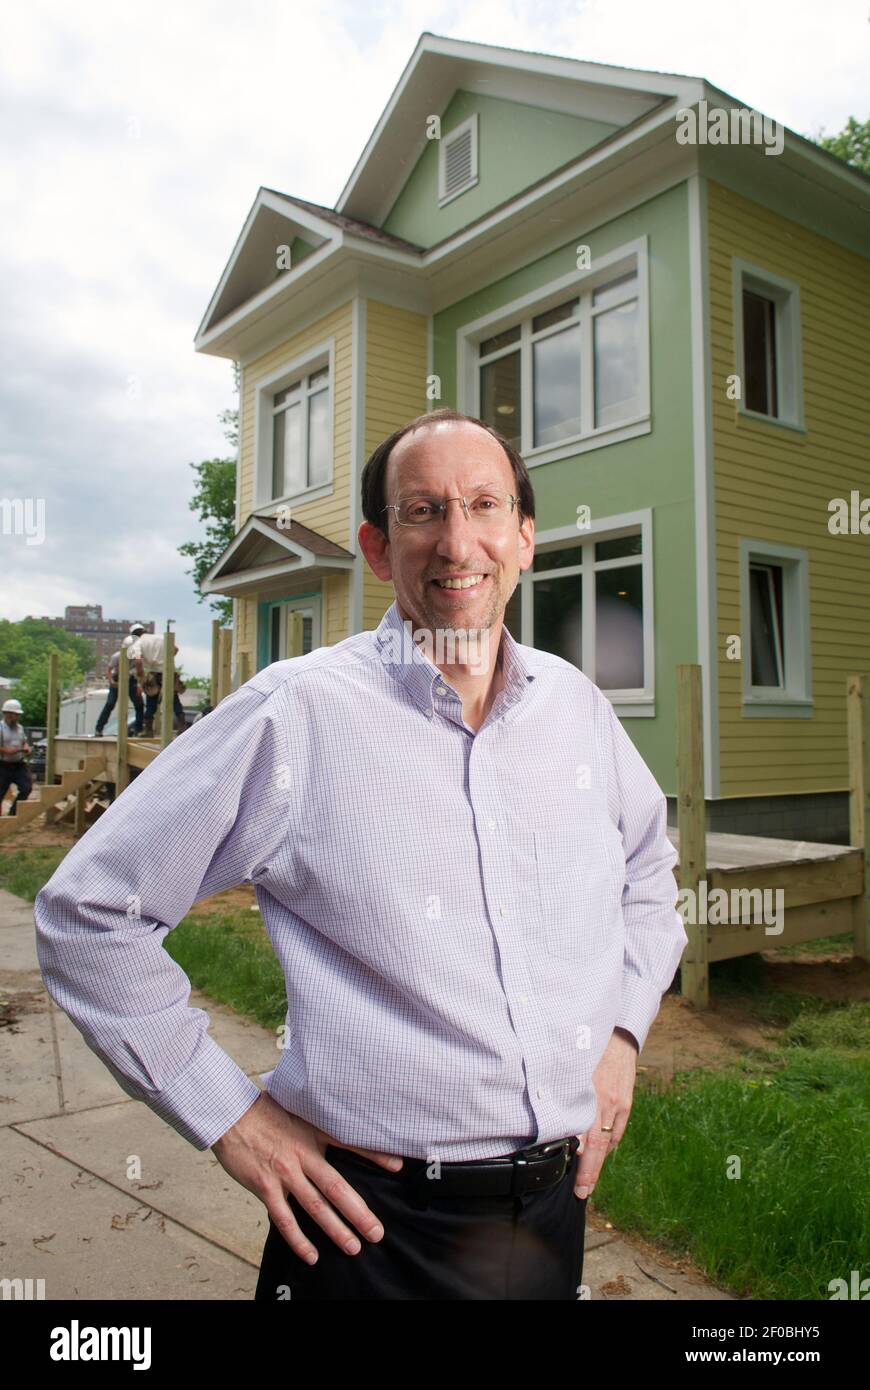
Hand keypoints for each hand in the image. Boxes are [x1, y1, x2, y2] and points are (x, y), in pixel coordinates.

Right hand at [211, 1091, 403, 1263]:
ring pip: (315, 1206)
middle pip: (337, 1187)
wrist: (230, 1114)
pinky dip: (298, 1239)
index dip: (374, 1154)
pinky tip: (311, 1255)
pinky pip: (284, 1218)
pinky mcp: (265, 1186)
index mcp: (313, 1132)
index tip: (397, 1166)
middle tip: (377, 1232)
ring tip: (353, 1247)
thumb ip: (317, 1122)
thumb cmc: (263, 1111)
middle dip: (359, 1212)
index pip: (349, 1143)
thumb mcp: (297, 1109)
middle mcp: (303, 1154)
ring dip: (335, 1229)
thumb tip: (338, 1124)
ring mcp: (284, 1172)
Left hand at [573, 1027, 637, 1199]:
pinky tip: (600, 1153)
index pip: (586, 1139)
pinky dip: (608, 1145)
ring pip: (608, 1141)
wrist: (617, 1033)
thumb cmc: (586, 1048)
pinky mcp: (626, 1103)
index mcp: (590, 1096)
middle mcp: (606, 1103)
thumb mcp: (571, 1068)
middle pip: (597, 1147)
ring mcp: (618, 1104)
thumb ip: (564, 1094)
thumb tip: (557, 1124)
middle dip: (589, 1172)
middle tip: (581, 1193)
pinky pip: (616, 1131)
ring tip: (587, 1180)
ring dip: (597, 1161)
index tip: (575, 1183)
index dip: (581, 1164)